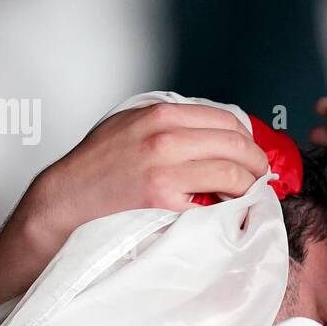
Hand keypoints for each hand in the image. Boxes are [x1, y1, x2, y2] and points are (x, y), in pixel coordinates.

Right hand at [22, 101, 268, 254]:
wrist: (66, 199)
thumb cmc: (96, 165)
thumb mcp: (131, 123)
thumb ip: (168, 121)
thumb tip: (211, 130)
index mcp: (160, 115)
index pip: (227, 120)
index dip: (246, 138)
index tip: (250, 152)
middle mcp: (166, 138)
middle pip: (236, 144)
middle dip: (256, 162)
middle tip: (260, 175)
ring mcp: (166, 170)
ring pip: (233, 173)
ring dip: (249, 186)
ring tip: (248, 194)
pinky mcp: (164, 200)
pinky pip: (214, 203)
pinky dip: (229, 208)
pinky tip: (228, 210)